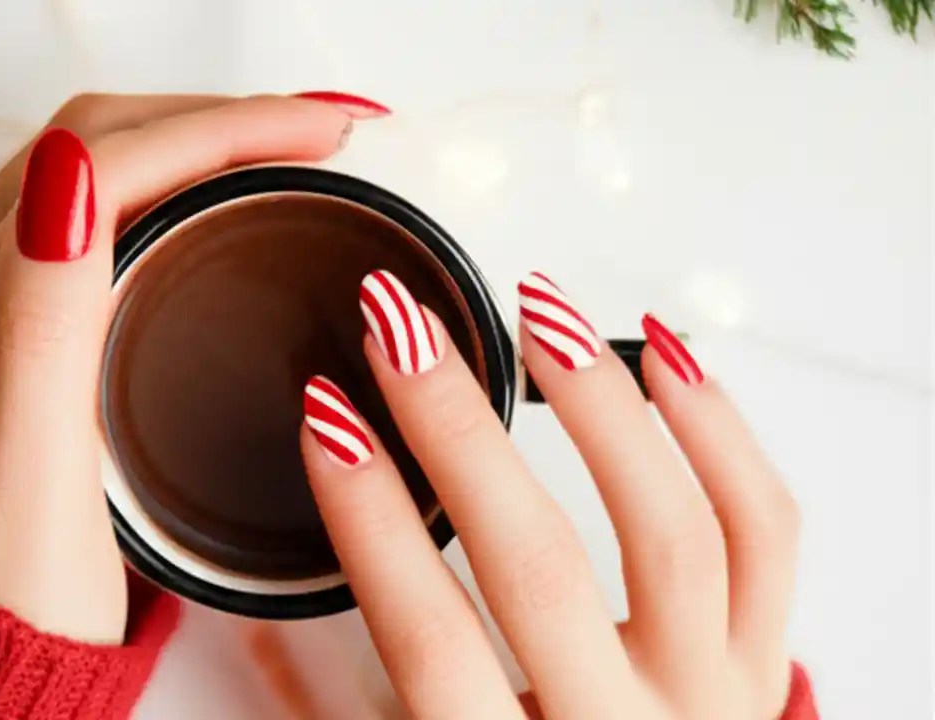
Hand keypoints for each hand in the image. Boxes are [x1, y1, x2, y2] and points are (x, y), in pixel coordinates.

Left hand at [0, 93, 349, 642]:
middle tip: (321, 133)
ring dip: (183, 145)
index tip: (323, 132)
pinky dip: (152, 190)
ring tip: (280, 155)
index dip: (221, 129)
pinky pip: (70, 218)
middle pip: (88, 145)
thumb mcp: (32, 495)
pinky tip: (205, 211)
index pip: (101, 164)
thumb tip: (70, 173)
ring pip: (81, 173)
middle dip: (211, 119)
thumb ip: (43, 334)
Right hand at [301, 272, 799, 717]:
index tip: (326, 416)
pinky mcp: (765, 659)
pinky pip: (765, 531)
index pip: (428, 635)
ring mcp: (712, 696)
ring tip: (537, 310)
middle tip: (399, 329)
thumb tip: (255, 632)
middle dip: (456, 431)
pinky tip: (662, 353)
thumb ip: (333, 718)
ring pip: (673, 530)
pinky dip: (720, 431)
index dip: (369, 517)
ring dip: (599, 404)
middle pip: (539, 567)